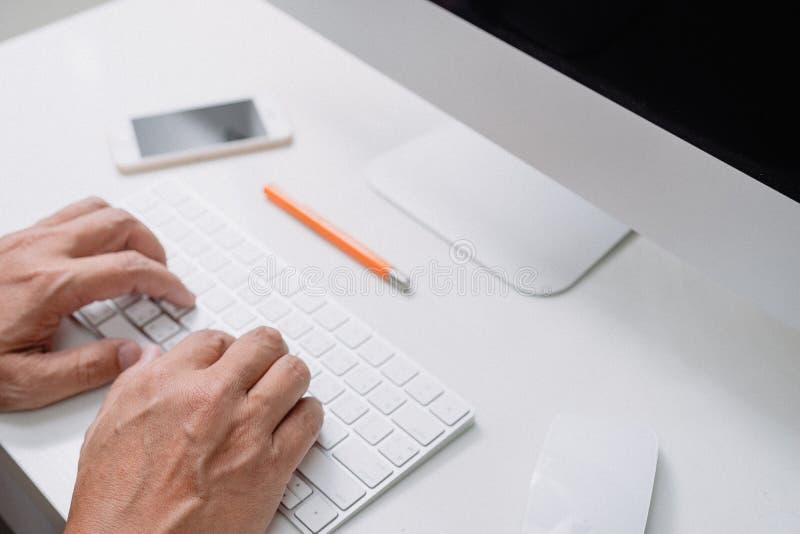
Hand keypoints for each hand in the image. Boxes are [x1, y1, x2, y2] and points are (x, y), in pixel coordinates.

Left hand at [0, 197, 193, 410]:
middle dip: (154, 248)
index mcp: (52, 284)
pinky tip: (95, 252)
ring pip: (96, 208)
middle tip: (162, 277)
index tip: (179, 295)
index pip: (132, 267)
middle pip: (122, 223)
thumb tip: (134, 354)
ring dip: (127, 228)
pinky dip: (97, 225)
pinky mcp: (13, 238)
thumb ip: (88, 369)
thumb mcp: (25, 384)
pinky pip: (69, 214)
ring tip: (136, 257)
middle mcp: (41, 251)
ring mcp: (26, 238)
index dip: (168, 281)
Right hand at [65, 327, 322, 533]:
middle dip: (264, 354)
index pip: (214, 340)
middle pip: (263, 344)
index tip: (229, 362)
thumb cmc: (116, 504)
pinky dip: (306, 417)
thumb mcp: (106, 428)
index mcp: (166, 384)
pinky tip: (293, 425)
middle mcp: (210, 398)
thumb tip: (153, 357)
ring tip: (281, 394)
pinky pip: (310, 418)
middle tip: (263, 368)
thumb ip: (134, 383)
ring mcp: (247, 429)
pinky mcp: (273, 464)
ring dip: (289, 381)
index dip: (225, 351)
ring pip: (294, 373)